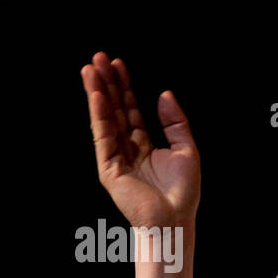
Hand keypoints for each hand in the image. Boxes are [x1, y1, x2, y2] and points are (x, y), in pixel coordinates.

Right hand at [81, 52, 199, 229]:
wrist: (176, 218)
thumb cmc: (183, 191)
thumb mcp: (186, 148)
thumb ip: (175, 121)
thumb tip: (163, 94)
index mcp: (143, 145)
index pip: (129, 109)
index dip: (124, 86)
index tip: (118, 63)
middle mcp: (127, 149)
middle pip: (114, 110)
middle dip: (106, 83)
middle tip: (98, 58)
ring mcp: (115, 158)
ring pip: (105, 119)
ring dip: (97, 94)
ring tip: (90, 69)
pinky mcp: (109, 169)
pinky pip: (103, 137)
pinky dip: (100, 115)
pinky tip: (98, 96)